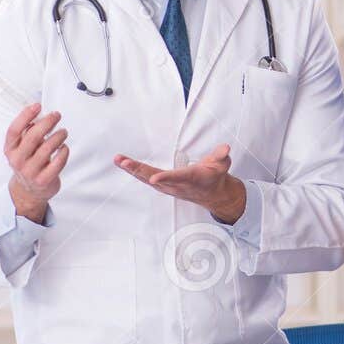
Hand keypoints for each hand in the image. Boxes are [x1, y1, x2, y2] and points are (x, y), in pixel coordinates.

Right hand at [6, 102, 67, 216]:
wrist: (29, 190)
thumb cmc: (28, 163)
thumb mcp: (22, 148)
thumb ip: (27, 132)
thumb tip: (40, 114)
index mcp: (10, 149)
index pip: (14, 130)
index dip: (25, 116)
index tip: (37, 106)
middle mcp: (17, 160)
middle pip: (33, 136)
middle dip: (47, 122)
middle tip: (56, 115)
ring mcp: (30, 171)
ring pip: (47, 148)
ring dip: (58, 136)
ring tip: (63, 132)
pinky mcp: (43, 180)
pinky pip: (57, 162)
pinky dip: (63, 152)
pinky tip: (64, 147)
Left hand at [114, 143, 246, 223]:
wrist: (212, 194)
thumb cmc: (214, 177)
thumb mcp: (222, 165)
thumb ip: (222, 156)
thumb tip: (225, 148)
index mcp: (191, 178)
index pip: (177, 178)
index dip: (166, 178)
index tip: (153, 178)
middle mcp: (177, 185)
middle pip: (155, 178)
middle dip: (139, 170)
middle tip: (124, 162)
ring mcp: (168, 186)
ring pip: (147, 178)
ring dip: (132, 169)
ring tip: (119, 159)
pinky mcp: (163, 185)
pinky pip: (145, 178)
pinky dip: (134, 171)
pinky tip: (124, 164)